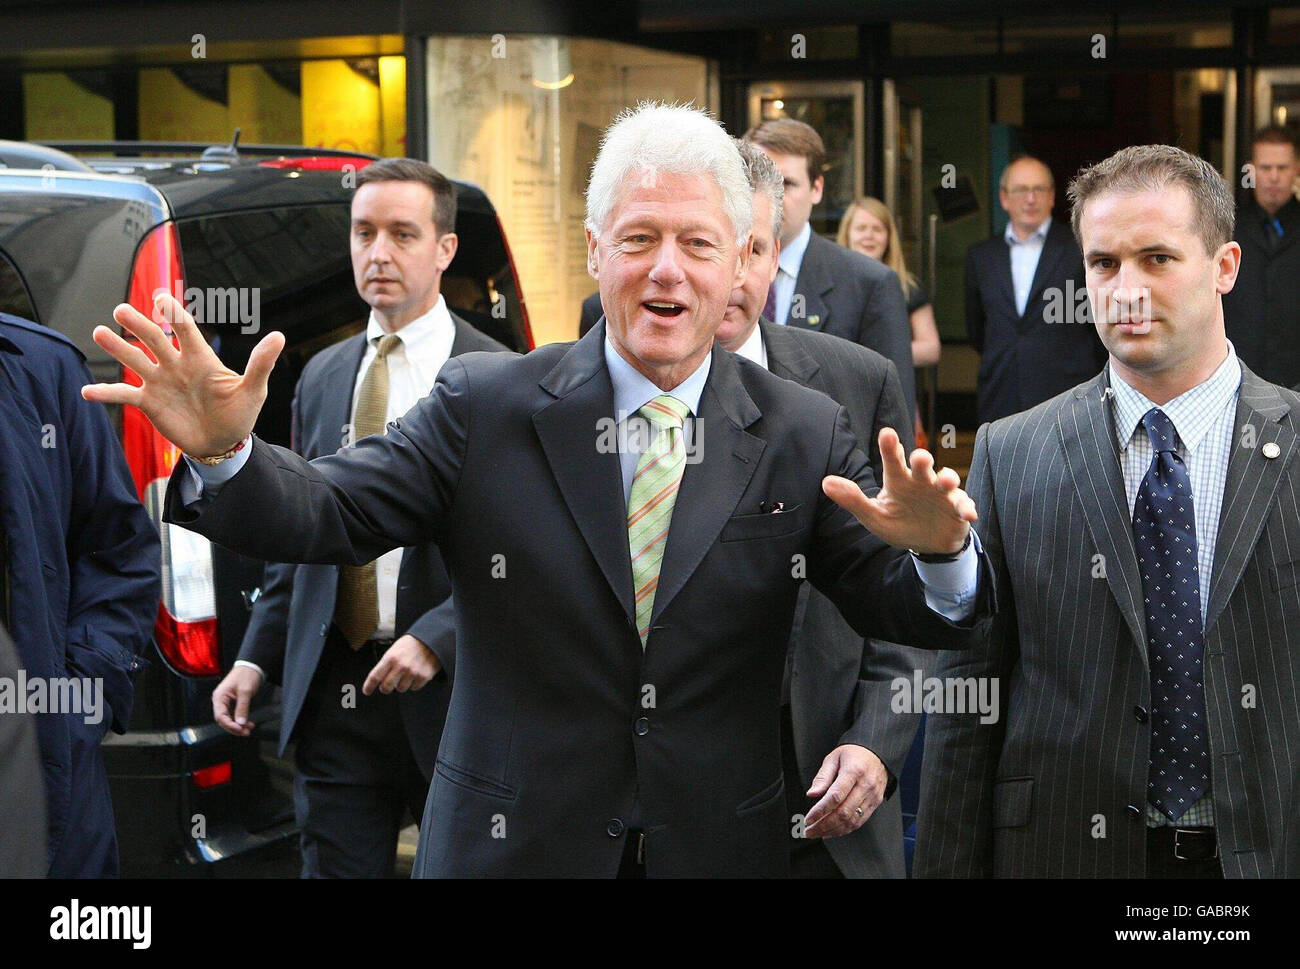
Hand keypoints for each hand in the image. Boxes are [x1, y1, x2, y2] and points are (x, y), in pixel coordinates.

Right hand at [81, 292, 283, 458]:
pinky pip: (124, 395)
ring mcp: (159, 382)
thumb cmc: (239, 414)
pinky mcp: (149, 402)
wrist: (223, 443)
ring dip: (117, 348)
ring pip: (135, 360)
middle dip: (139, 324)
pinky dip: (106, 392)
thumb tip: (279, 336)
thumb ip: (260, 364)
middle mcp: (176, 364)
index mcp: (200, 357)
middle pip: (154, 339)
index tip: (161, 298)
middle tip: (121, 310)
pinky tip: (87, 391)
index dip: (173, 313)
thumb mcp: (253, 390)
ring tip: (99, 332)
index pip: (185, 329)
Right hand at [212, 665, 263, 736]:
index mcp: (219, 697)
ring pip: (229, 719)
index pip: (220, 716)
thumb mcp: (245, 691)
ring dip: (238, 725)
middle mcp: (220, 700)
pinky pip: (233, 714)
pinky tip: (247, 723)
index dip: (229, 725)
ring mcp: (225, 702)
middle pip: (223, 720)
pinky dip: (240, 720)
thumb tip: (240, 723)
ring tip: (248, 729)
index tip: (240, 729)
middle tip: (246, 732)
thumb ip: (242, 708)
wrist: (251, 666)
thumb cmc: (246, 674)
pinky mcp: (232, 702)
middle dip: (234, 728)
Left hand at [363, 635, 440, 694]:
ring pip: (401, 689)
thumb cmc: (411, 644)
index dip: (369, 686)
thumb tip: (379, 679)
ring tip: (406, 674)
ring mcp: (413, 672)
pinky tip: (416, 674)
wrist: (432, 639)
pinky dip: (413, 684)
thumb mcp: (394, 649)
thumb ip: (386, 664)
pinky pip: (414, 688)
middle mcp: (401, 666)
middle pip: (386, 687)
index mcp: (391, 657)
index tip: (366, 691)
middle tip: (387, 686)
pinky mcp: (424, 676)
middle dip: (385, 688)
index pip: (375, 676)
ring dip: (401, 685)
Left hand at [802, 744, 887, 838]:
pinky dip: (845, 830)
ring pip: (852, 820)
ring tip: (818, 833)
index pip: (835, 796)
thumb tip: (812, 794)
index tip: (808, 819)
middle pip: (843, 812)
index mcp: (853, 771)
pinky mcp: (875, 803)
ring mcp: (872, 796)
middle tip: (809, 830)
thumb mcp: (833, 758)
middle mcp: (865, 785)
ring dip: (833, 830)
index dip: (820, 810)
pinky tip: (832, 831)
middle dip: (823, 825)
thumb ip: (822, 777)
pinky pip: (860, 821)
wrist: (877, 752)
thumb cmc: (854, 754)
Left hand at [823, 427, 975, 554]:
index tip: (886, 433)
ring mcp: (941, 494)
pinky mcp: (958, 510)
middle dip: (922, 460)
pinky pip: (964, 506)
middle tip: (919, 457)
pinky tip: (967, 513)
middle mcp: (921, 481)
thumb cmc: (899, 523)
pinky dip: (966, 508)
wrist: (926, 545)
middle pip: (923, 466)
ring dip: (948, 479)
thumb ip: (852, 499)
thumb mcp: (874, 516)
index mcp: (899, 480)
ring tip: (945, 481)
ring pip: (947, 481)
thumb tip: (825, 482)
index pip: (893, 460)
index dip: (891, 447)